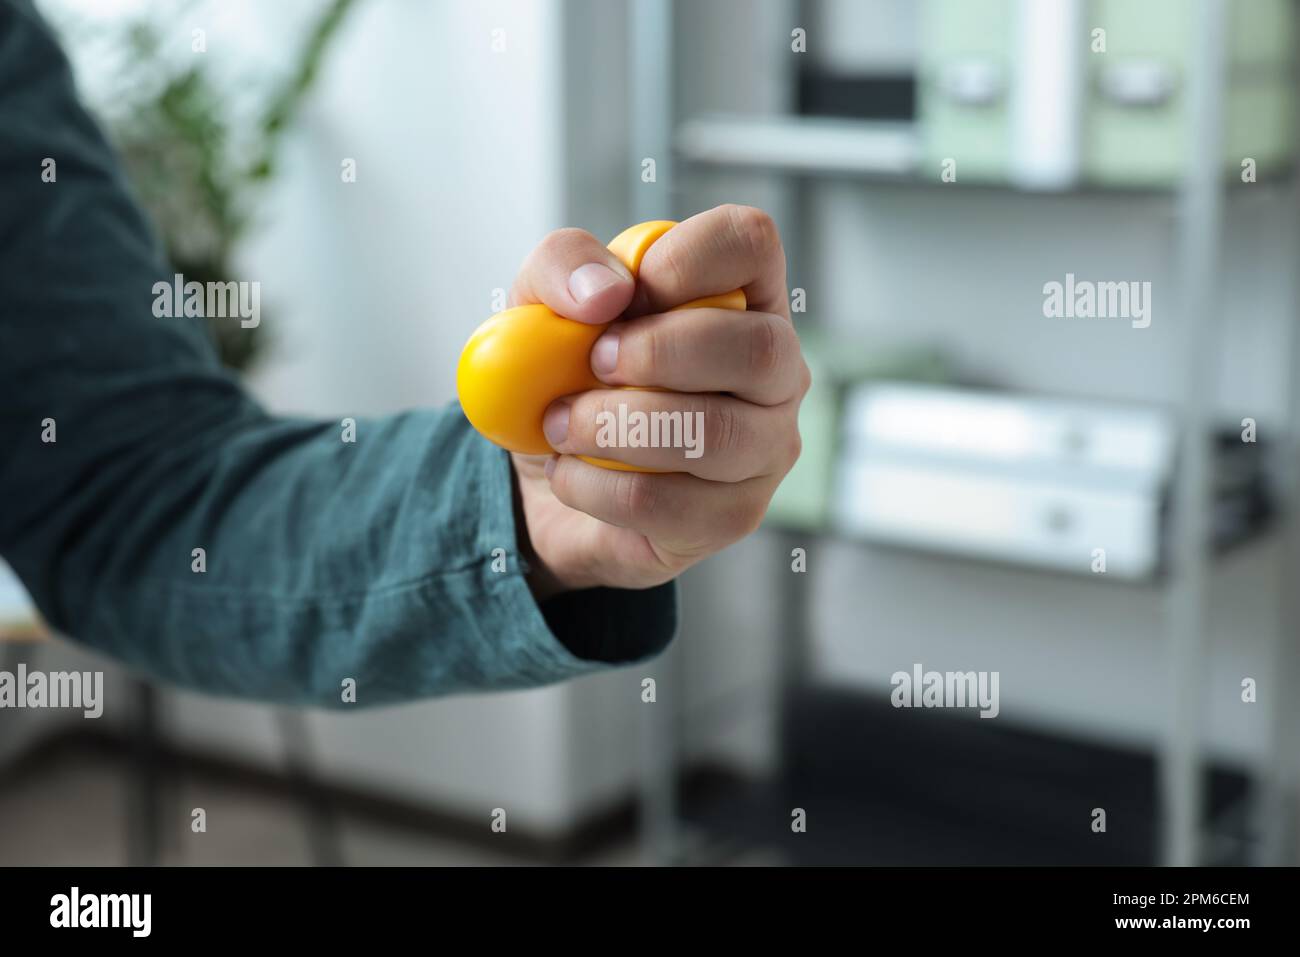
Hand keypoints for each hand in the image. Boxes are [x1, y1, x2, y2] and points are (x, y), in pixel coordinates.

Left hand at [509, 205, 809, 598]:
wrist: (548, 477)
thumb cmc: (566, 374)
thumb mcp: (541, 302)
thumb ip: (562, 266)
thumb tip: (604, 293)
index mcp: (741, 293)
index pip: (751, 243)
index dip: (684, 261)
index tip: (622, 296)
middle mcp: (775, 368)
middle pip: (758, 348)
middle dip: (657, 353)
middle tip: (592, 364)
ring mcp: (766, 446)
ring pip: (716, 434)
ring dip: (616, 426)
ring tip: (561, 424)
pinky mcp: (733, 515)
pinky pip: (668, 501)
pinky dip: (597, 486)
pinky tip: (570, 473)